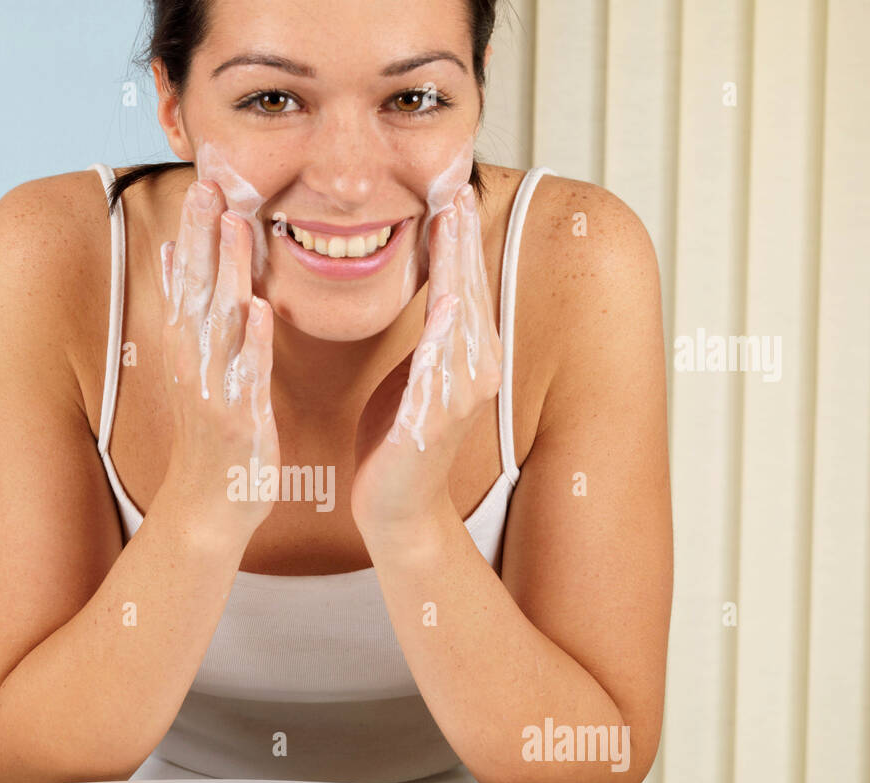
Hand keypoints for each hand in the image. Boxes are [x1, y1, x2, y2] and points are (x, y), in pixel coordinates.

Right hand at [157, 180, 279, 542]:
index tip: (203, 178)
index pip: (187, 277)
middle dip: (202, 235)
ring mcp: (213, 390)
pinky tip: (259, 310)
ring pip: (218, 322)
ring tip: (233, 225)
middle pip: (196, 288)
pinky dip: (250, 344)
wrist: (209, 507)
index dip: (193, 229)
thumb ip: (189, 311)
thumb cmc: (213, 436)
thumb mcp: (195, 366)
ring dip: (224, 273)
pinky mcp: (237, 420)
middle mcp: (194, 362)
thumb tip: (178, 255)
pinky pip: (245, 376)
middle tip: (208, 182)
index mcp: (188, 347)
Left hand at [350, 183, 500, 540]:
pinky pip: (442, 368)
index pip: (463, 286)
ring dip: (459, 270)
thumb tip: (427, 291)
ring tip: (453, 224)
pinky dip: (445, 334)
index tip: (451, 194)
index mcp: (466, 357)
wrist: (394, 506)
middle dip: (464, 241)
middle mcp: (476, 370)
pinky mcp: (438, 419)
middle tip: (457, 190)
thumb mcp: (411, 372)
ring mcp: (462, 395)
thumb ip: (424, 334)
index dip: (458, 242)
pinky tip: (448, 303)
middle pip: (470, 291)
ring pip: (463, 319)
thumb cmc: (395, 439)